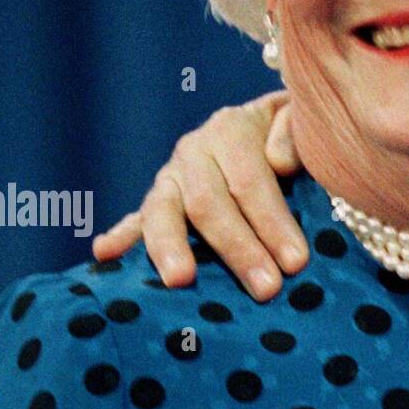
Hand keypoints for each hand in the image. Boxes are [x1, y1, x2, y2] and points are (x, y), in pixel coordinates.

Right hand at [92, 91, 308, 300]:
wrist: (272, 124)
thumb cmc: (295, 133)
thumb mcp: (302, 120)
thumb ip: (295, 134)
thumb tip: (278, 164)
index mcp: (232, 128)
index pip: (250, 181)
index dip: (273, 222)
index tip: (296, 261)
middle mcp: (194, 150)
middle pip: (209, 203)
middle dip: (238, 249)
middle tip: (266, 288)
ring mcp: (171, 176)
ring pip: (163, 211)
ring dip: (171, 248)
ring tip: (181, 280)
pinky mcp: (158, 201)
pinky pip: (136, 219)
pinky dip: (121, 235)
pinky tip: (105, 254)